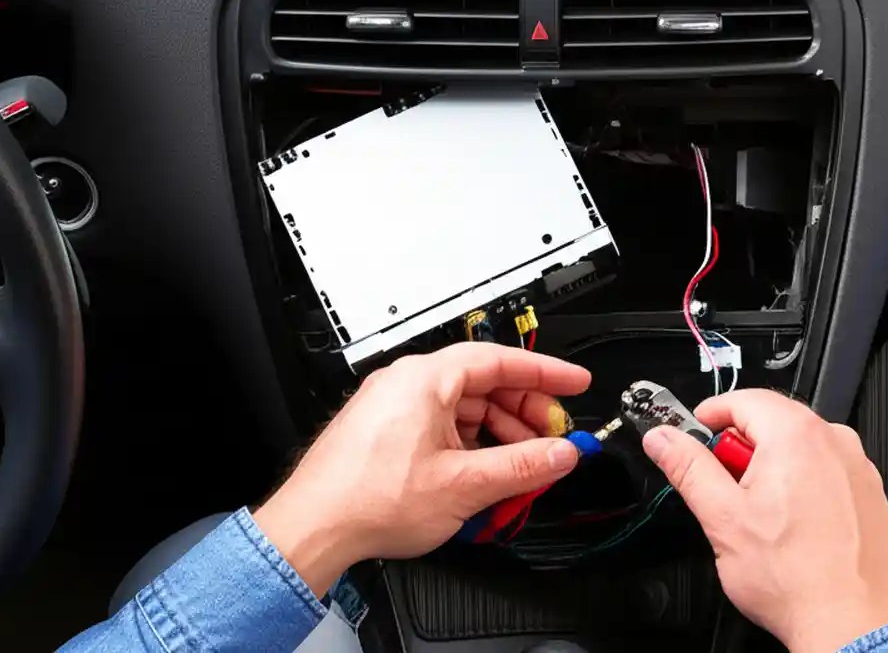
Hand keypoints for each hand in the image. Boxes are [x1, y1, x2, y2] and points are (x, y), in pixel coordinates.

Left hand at [254, 342, 588, 594]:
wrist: (312, 528)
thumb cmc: (366, 499)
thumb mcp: (464, 484)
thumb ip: (522, 466)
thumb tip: (560, 454)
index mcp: (424, 379)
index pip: (499, 360)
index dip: (545, 372)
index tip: (574, 383)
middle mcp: (406, 384)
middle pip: (484, 384)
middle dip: (525, 410)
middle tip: (555, 435)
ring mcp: (394, 407)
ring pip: (464, 407)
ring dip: (500, 431)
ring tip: (524, 462)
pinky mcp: (386, 431)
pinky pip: (442, 424)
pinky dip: (472, 442)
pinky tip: (487, 470)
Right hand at [642, 390, 887, 651]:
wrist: (848, 623)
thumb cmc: (793, 578)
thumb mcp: (722, 518)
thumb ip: (688, 468)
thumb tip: (663, 439)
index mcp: (796, 436)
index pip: (743, 399)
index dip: (710, 415)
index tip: (694, 434)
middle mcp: (834, 441)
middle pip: (773, 420)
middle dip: (740, 446)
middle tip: (722, 484)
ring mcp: (857, 466)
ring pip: (800, 445)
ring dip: (772, 464)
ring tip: (758, 512)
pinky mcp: (869, 491)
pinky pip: (827, 468)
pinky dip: (803, 482)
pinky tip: (791, 523)